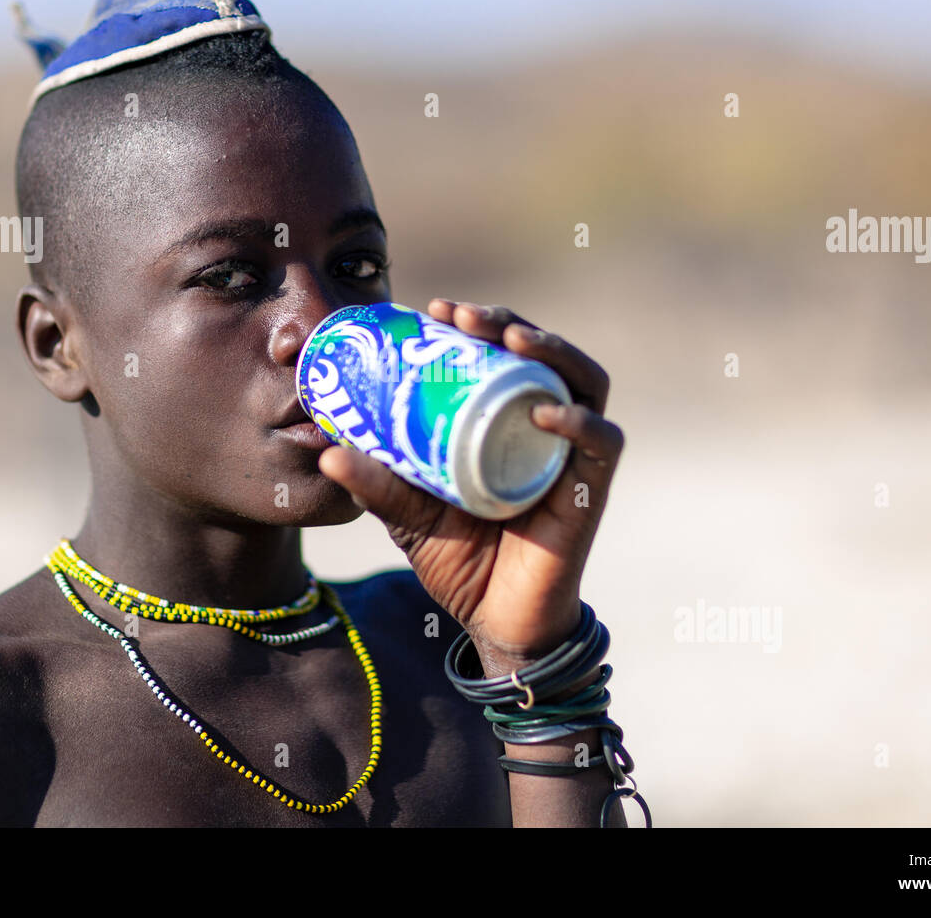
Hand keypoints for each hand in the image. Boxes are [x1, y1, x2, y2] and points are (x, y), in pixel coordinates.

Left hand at [316, 299, 624, 669]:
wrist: (494, 622)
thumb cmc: (457, 560)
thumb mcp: (408, 513)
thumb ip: (376, 482)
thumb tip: (327, 451)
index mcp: (504, 422)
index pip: (503, 355)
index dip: (478, 323)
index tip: (436, 308)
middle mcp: (544, 428)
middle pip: (545, 355)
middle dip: (510, 322)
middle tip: (466, 315)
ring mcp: (572, 455)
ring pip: (584, 382)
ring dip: (553, 351)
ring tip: (513, 339)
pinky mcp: (591, 490)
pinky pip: (602, 442)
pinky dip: (577, 420)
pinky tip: (543, 410)